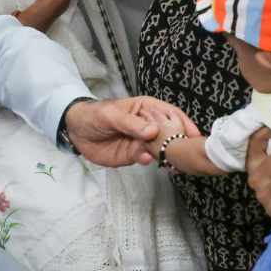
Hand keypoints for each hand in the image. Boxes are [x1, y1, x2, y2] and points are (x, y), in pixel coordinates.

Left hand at [65, 96, 200, 166]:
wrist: (76, 131)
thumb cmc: (95, 115)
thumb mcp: (111, 115)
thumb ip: (131, 123)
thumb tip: (153, 132)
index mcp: (147, 109)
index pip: (170, 114)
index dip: (183, 122)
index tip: (194, 134)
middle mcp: (148, 126)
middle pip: (169, 133)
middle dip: (178, 142)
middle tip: (188, 152)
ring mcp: (141, 142)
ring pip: (159, 148)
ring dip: (166, 154)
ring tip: (172, 160)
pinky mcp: (133, 156)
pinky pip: (145, 159)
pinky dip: (149, 161)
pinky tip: (150, 162)